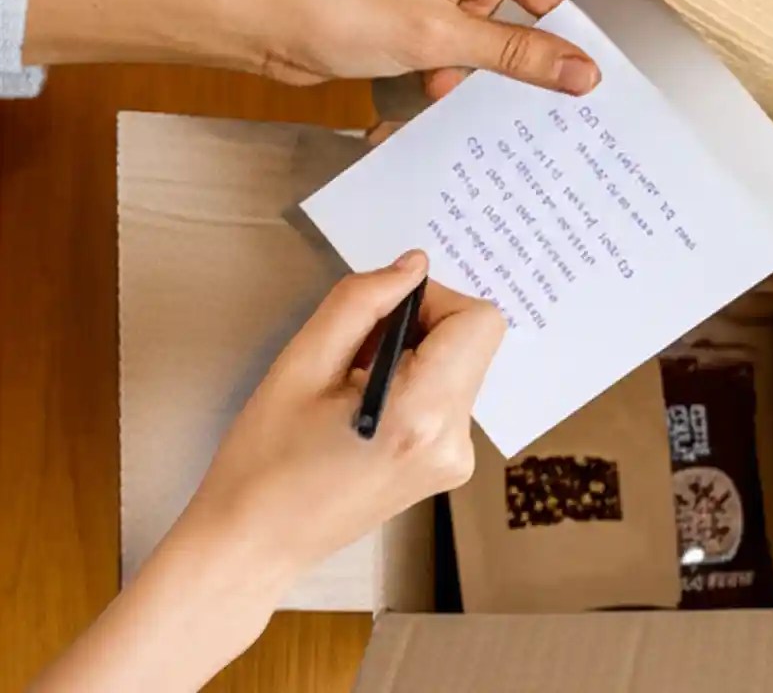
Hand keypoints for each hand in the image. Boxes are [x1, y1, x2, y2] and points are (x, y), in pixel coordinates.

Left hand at [24, 0, 599, 95]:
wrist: (257, 23)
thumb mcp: (439, 33)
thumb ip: (517, 53)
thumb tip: (580, 70)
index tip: (623, 34)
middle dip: (553, 41)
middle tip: (582, 85)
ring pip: (500, 31)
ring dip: (502, 67)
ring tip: (514, 100)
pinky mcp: (420, 23)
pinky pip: (465, 50)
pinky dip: (464, 75)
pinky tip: (451, 93)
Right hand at [178, 250, 503, 584]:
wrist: (254, 544)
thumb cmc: (264, 460)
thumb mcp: (300, 363)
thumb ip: (362, 302)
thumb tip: (414, 267)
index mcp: (423, 415)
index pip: (479, 322)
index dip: (435, 301)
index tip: (382, 315)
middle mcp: (455, 441)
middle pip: (471, 343)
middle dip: (417, 329)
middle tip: (351, 355)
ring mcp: (457, 460)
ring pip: (458, 367)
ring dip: (412, 357)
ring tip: (349, 387)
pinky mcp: (447, 467)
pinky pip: (447, 397)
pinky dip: (413, 385)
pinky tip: (362, 408)